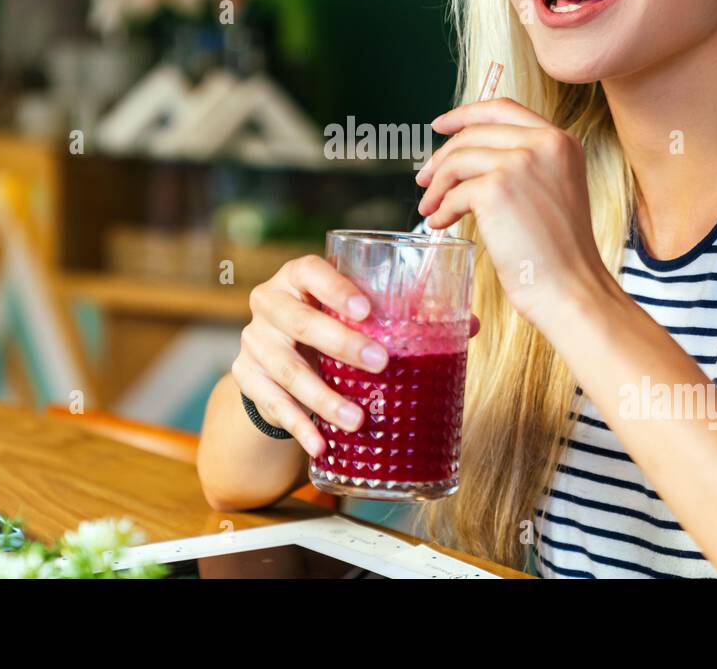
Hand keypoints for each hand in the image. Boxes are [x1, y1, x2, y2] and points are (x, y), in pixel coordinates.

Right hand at [234, 255, 479, 456]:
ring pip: (287, 369)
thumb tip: (469, 326)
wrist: (276, 352)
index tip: (365, 310)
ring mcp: (254, 341)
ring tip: (357, 420)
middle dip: (341, 344)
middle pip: (299, 322)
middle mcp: (270, 303)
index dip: (336, 288)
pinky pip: (272, 404)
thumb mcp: (355, 312)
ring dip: (323, 398)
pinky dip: (299, 426)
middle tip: (380, 364)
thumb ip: (406, 315)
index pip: (311, 271)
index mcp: (298, 277)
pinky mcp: (246, 377)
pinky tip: (321, 444)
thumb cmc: (329, 322)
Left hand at [414, 97, 610, 330]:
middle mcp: (543, 143)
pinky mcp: (496, 189)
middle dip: (442, 155)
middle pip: (474, 133)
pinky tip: (442, 224)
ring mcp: (520, 163)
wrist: (571, 288)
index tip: (439, 126)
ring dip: (437, 186)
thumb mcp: (553, 190)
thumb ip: (525, 165)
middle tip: (424, 178)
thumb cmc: (560, 253)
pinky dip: (441, 209)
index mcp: (560, 141)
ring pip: (458, 161)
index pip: (503, 109)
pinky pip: (454, 193)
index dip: (465, 114)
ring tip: (430, 208)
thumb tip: (469, 157)